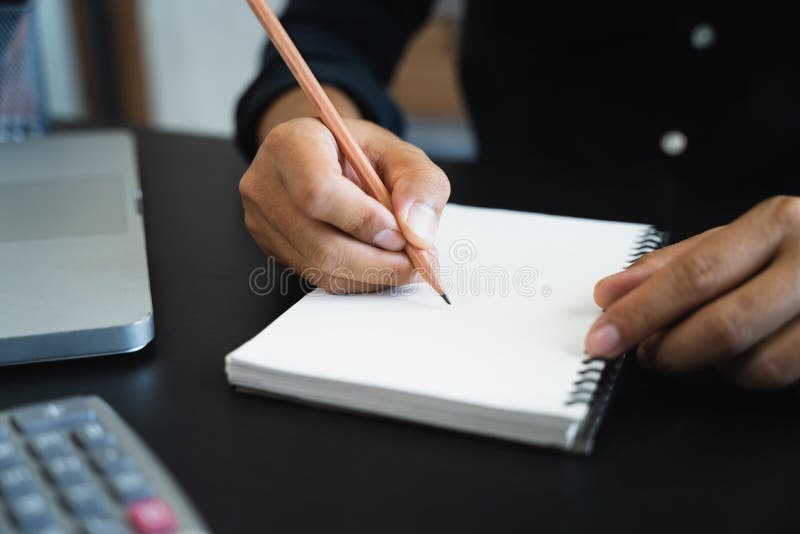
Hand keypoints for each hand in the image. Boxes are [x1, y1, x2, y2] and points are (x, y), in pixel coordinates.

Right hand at [239, 117, 449, 292]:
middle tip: (414, 260)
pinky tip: (376, 263)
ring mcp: (263, 220)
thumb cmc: (360, 153)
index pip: (317, 191)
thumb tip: (417, 232)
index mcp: (292, 144)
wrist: (329, 159)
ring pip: (320, 268)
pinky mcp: (272, 247)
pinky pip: (317, 277)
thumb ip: (419, 184)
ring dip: (371, 274)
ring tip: (400, 261)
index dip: (363, 221)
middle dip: (376, 261)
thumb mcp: (399, 153)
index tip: (400, 234)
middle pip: (319, 243)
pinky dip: (356, 278)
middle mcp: (266, 183)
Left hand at [586, 196, 799, 388]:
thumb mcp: (738, 240)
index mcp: (776, 224)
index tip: (601, 338)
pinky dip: (747, 373)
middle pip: (724, 323)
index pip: (694, 274)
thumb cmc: (798, 247)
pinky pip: (783, 376)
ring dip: (711, 366)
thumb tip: (610, 293)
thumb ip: (673, 264)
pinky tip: (742, 353)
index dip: (641, 312)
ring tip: (700, 346)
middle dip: (669, 349)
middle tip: (643, 354)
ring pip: (756, 363)